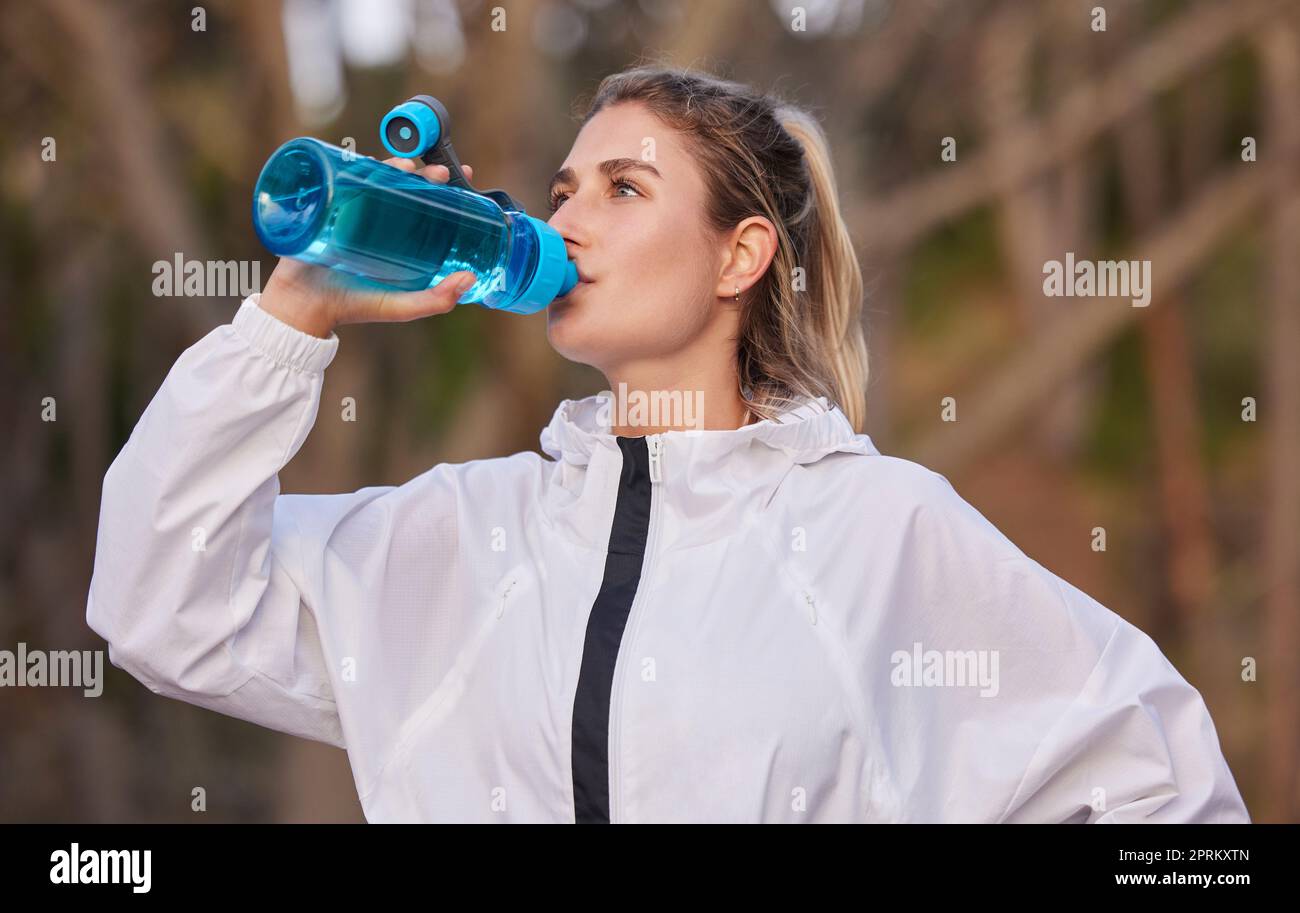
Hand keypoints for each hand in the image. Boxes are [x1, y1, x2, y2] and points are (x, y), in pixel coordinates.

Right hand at [259, 160, 476, 337]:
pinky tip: (366, 159)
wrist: (302, 305)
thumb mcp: (400, 307)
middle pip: (404, 186)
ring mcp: (351, 209)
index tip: (466, 176)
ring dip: (392, 164)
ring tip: (407, 167)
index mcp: (398, 238)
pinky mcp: (326, 203)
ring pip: (375, 176)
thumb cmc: (352, 306)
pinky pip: (341, 176)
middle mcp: (377, 220)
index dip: (445, 189)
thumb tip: (471, 279)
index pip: (427, 205)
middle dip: (423, 173)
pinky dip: (353, 162)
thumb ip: (436, 300)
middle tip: (439, 173)